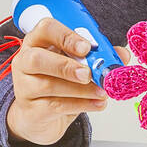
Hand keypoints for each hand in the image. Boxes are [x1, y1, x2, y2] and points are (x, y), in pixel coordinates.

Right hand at [5, 17, 108, 146]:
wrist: (39, 117)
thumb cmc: (56, 83)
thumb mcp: (74, 65)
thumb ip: (97, 57)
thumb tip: (122, 54)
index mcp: (37, 42)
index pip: (45, 29)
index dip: (66, 36)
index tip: (87, 47)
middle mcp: (25, 62)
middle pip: (37, 59)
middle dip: (66, 65)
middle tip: (89, 73)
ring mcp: (24, 88)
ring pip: (48, 85)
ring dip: (80, 89)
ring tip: (101, 91)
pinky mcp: (31, 111)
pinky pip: (55, 106)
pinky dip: (81, 105)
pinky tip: (97, 103)